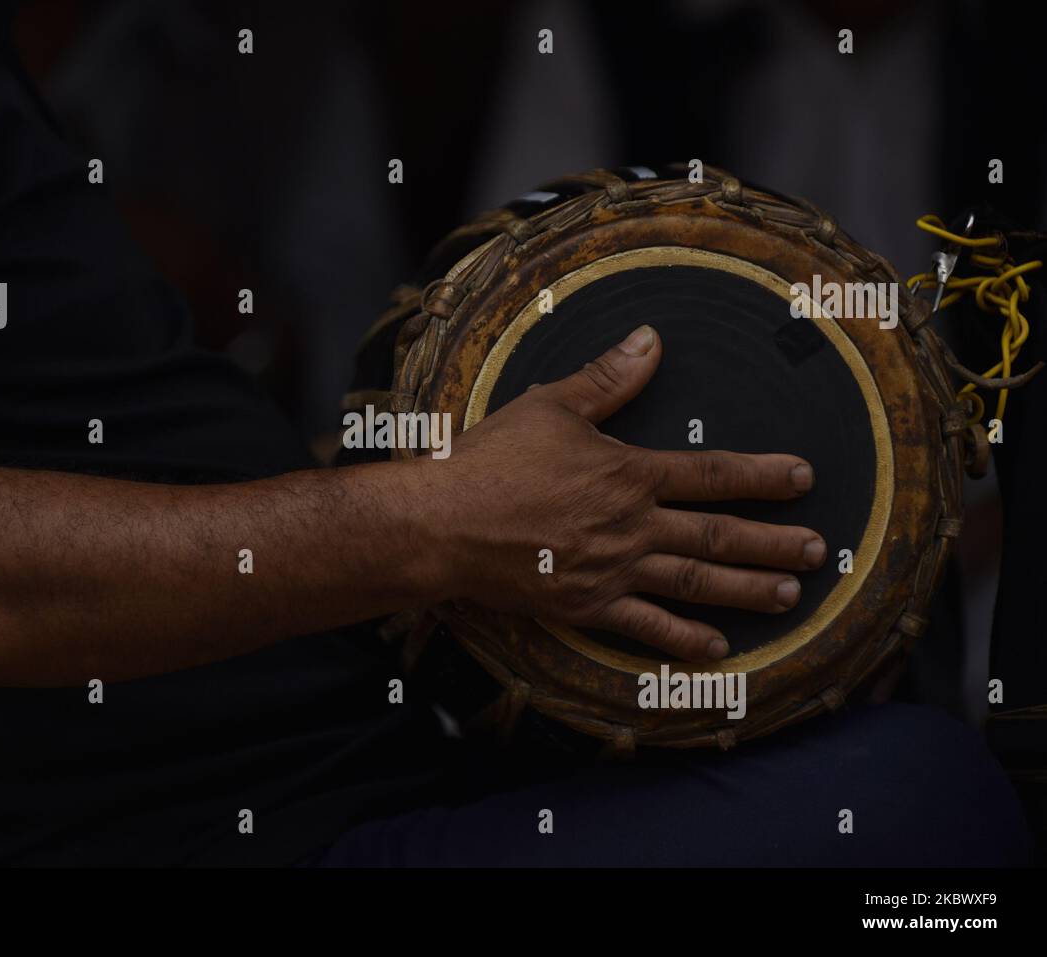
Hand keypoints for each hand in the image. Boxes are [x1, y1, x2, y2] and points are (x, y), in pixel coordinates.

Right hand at [417, 324, 824, 661]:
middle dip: (773, 543)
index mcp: (628, 473)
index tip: (803, 478)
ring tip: (790, 595)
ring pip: (694, 583)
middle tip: (819, 552)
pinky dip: (683, 640)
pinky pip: (645, 627)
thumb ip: (608, 379)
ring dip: (747, 590)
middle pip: (717, 536)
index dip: (763, 475)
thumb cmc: (491, 460)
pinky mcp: (585, 607)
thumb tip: (651, 339)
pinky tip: (716, 649)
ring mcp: (611, 571)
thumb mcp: (550, 405)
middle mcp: (632, 526)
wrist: (443, 523)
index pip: (712, 473)